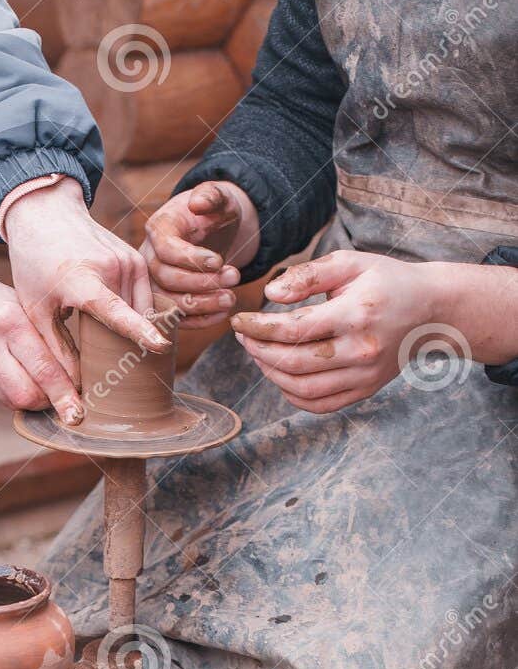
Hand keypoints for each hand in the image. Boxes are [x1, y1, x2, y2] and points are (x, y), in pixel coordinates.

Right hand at [0, 252, 80, 421]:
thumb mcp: (17, 304)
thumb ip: (41, 336)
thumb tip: (73, 373)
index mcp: (9, 321)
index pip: (45, 369)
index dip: (66, 393)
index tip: (80, 406)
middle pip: (28, 395)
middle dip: (50, 403)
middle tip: (63, 400)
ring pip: (11, 401)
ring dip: (31, 401)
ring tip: (40, 389)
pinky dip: (8, 392)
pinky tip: (9, 376)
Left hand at [3, 176, 167, 393]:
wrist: (47, 215)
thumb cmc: (35, 265)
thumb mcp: (36, 312)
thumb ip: (56, 351)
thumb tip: (74, 388)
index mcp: (83, 281)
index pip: (117, 311)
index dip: (139, 331)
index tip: (160, 346)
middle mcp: (112, 268)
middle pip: (131, 322)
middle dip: (123, 346)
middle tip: (101, 358)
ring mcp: (128, 260)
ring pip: (142, 311)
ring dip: (131, 328)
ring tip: (104, 332)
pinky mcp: (138, 259)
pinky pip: (145, 297)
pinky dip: (135, 311)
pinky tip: (115, 315)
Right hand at [142, 181, 256, 326]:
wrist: (215, 229)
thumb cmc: (215, 212)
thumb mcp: (219, 197)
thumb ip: (211, 195)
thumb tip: (198, 203)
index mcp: (159, 228)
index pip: (166, 249)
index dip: (191, 259)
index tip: (219, 261)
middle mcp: (150, 258)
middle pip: (166, 278)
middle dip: (201, 282)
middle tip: (233, 278)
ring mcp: (156, 282)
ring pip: (170, 302)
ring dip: (202, 304)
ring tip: (230, 298)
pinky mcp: (168, 300)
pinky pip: (178, 318)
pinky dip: (200, 320)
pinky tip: (222, 314)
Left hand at [230, 251, 443, 413]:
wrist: (429, 310)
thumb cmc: (385, 281)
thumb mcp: (351, 264)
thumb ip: (308, 276)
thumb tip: (270, 294)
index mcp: (355, 314)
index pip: (294, 330)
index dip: (258, 328)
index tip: (239, 321)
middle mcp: (360, 350)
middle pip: (293, 363)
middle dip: (258, 350)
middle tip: (243, 336)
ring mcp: (363, 376)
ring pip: (302, 388)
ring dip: (271, 373)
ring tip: (259, 353)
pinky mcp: (365, 391)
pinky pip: (319, 404)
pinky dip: (292, 395)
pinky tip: (280, 376)